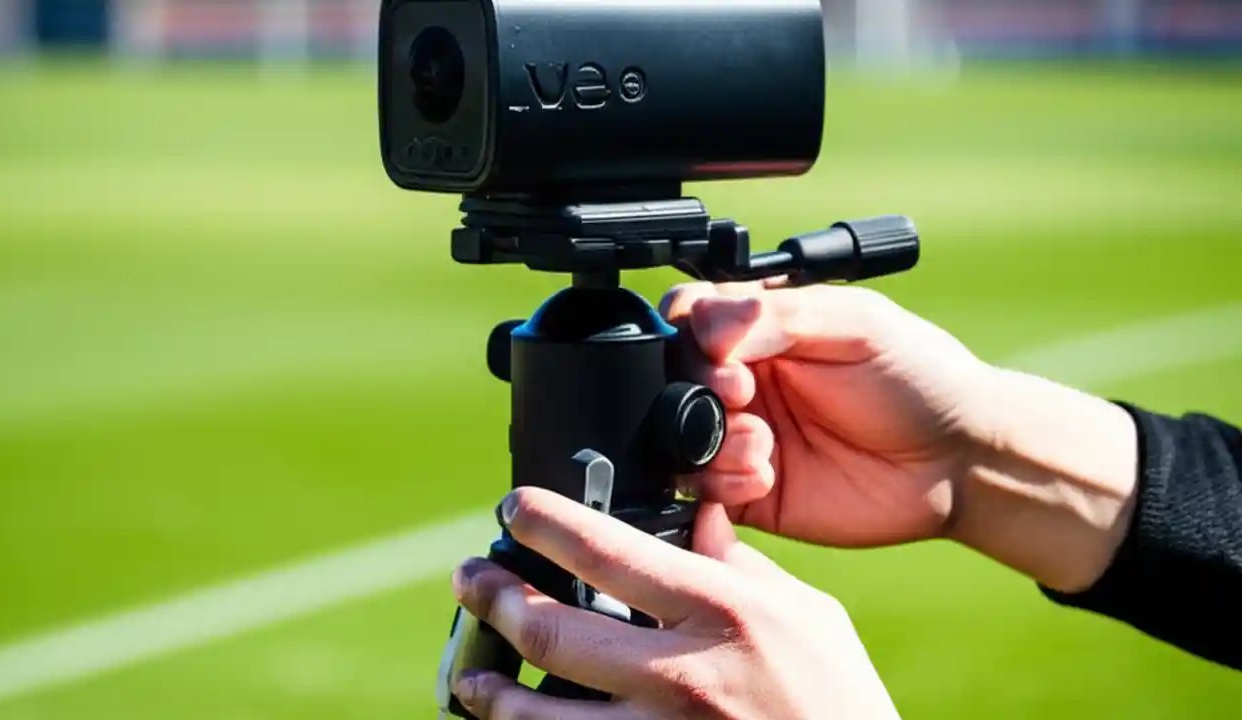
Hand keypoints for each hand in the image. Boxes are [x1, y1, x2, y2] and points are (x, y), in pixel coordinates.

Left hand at [450, 487, 899, 719]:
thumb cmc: (839, 701)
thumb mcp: (811, 617)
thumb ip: (743, 568)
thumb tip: (701, 521)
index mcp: (721, 612)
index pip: (607, 550)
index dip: (544, 522)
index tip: (514, 509)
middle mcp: (682, 675)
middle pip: (552, 631)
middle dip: (494, 599)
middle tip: (471, 580)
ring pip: (537, 716)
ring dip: (489, 691)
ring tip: (470, 673)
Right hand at [662, 281, 990, 547]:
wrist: (959, 460)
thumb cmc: (918, 377)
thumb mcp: (853, 324)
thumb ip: (774, 315)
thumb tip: (702, 321)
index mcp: (759, 329)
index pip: (686, 318)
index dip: (687, 336)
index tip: (724, 354)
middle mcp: (742, 381)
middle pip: (669, 380)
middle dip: (696, 392)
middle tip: (743, 395)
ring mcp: (743, 437)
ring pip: (677, 440)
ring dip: (710, 443)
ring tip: (763, 447)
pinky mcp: (750, 495)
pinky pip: (703, 492)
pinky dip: (721, 484)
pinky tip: (765, 476)